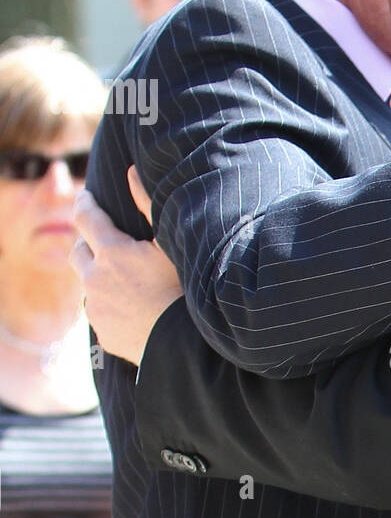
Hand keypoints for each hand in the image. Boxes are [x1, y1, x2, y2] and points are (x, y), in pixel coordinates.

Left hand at [70, 168, 183, 365]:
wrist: (184, 344)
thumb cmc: (185, 288)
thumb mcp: (171, 243)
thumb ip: (148, 205)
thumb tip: (131, 173)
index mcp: (113, 252)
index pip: (86, 218)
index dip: (84, 203)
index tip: (85, 197)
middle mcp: (96, 279)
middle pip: (78, 251)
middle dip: (87, 242)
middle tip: (104, 242)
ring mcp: (96, 308)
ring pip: (87, 284)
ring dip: (98, 276)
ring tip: (124, 279)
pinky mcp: (102, 333)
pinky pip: (99, 312)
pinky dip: (110, 305)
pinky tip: (132, 307)